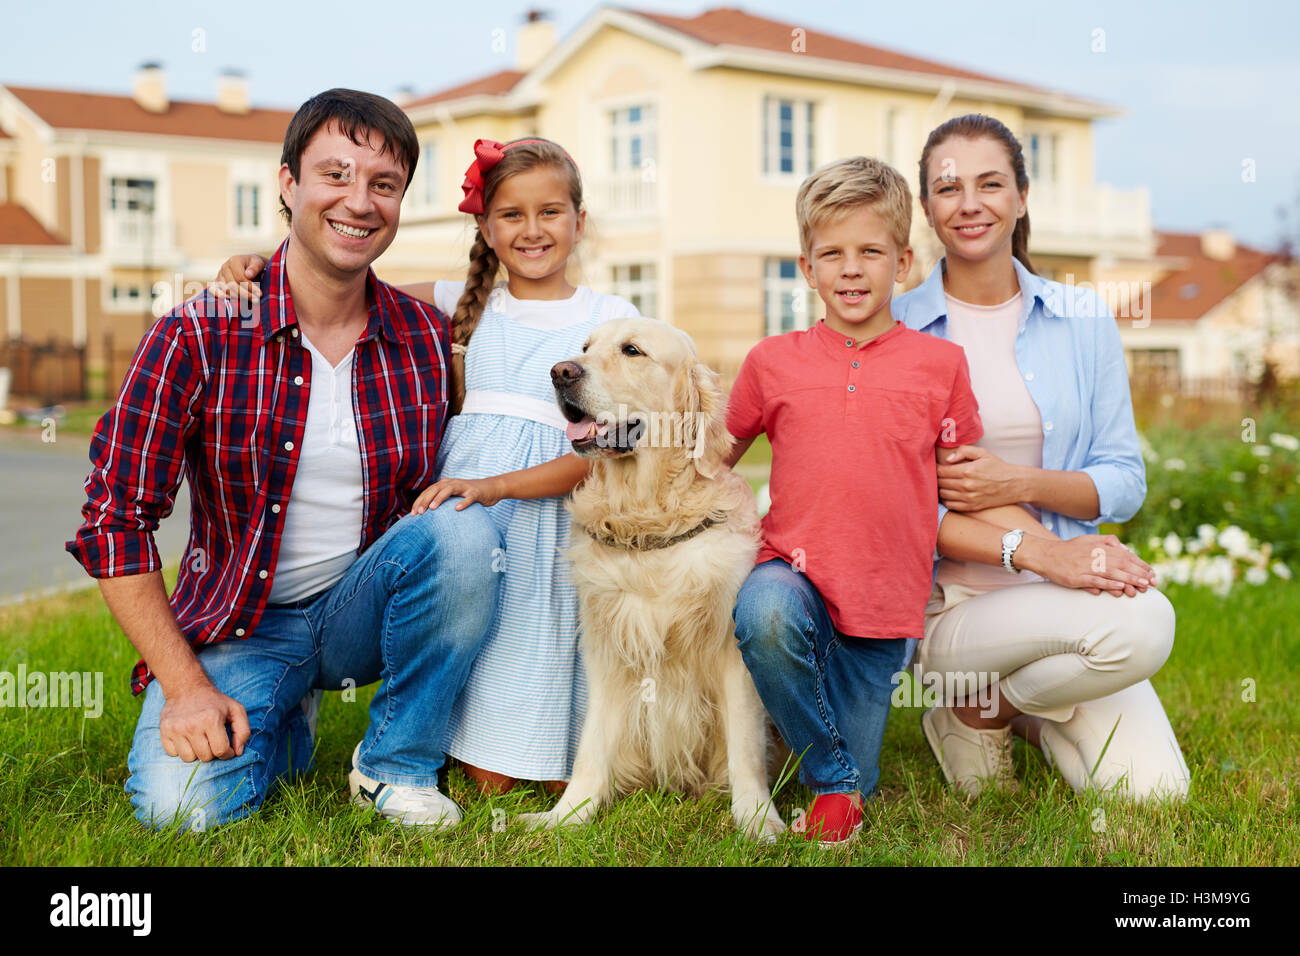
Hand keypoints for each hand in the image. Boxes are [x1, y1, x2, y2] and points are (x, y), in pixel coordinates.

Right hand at [159, 681, 250, 761]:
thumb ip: (243, 731)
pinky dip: (181, 750)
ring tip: (199, 739)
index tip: (227, 748)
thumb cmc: (214, 701)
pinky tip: (186, 738)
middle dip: (212, 752)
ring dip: (196, 752)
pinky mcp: (164, 731)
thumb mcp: (236, 710)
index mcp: (211, 719)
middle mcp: (192, 725)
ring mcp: (176, 729)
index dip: (227, 753)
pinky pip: (173, 753)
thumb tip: (237, 752)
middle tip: (212, 740)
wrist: (187, 688)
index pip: (221, 751)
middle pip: (205, 757)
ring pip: (188, 758)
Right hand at [208, 254, 266, 307]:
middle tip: (256, 300)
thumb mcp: (258, 263)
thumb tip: (248, 275)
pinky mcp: (217, 283)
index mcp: (234, 261)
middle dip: (245, 294)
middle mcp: (224, 268)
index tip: (259, 294)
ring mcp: (219, 275)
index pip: (240, 277)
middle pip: (232, 285)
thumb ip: (255, 268)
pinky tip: (228, 300)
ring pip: (225, 289)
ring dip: (237, 297)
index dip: (250, 287)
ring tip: (249, 302)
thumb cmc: (254, 265)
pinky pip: (214, 290)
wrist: (249, 265)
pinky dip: (220, 296)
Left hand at [412, 476, 505, 513]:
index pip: (428, 491)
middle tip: (418, 513)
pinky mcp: (476, 492)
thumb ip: (441, 501)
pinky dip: (463, 502)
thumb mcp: (453, 497)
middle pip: (435, 489)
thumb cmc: (468, 495)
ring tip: (432, 508)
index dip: (419, 501)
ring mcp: (464, 487)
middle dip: (425, 500)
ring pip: (449, 490)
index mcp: (445, 484)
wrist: (491, 488)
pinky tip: (457, 509)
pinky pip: (469, 497)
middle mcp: (453, 483)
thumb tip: (426, 514)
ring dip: (440, 498)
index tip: (412, 514)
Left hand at [938, 445, 1025, 510]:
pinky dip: (946, 499)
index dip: (935, 468)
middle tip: (938, 475)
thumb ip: (963, 451)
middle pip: (940, 483)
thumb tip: (947, 460)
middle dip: (936, 478)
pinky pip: (950, 505)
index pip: (941, 471)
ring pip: (943, 494)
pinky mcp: (971, 507)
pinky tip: (949, 493)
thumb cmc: (997, 467)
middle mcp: (967, 485)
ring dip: (940, 489)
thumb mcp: (983, 453)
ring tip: (943, 483)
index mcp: (968, 470)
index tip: (935, 466)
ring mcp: (969, 498)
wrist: (1014, 484)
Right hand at [1019, 534, 1156, 596]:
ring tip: (1143, 585)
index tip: (1152, 573)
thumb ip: (1108, 542)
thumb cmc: (1069, 549)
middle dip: (1140, 573)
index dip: (1140, 564)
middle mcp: (1095, 556)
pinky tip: (1120, 587)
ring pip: (1112, 573)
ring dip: (1129, 579)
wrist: (1045, 555)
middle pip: (1122, 564)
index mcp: (1100, 548)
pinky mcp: (1077, 577)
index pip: (1126, 556)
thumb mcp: (1089, 540)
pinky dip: (1109, 583)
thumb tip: (1125, 549)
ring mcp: (1086, 567)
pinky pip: (1096, 580)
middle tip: (1153, 582)